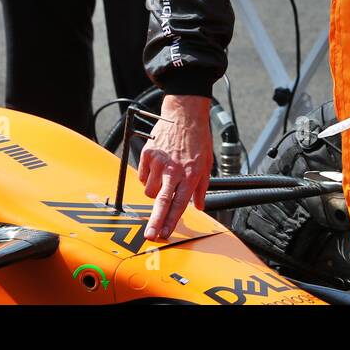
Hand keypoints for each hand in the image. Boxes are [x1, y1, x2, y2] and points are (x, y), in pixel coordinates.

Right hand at [138, 95, 212, 240]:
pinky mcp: (147, 154)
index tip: (165, 234)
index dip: (172, 221)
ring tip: (164, 181)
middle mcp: (174, 170)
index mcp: (190, 174)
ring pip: (149, 190)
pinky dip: (148, 179)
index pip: (180, 203)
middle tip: (150, 236)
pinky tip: (157, 171)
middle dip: (155, 221)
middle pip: (161, 202)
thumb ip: (202, 187)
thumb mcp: (206, 164)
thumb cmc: (197, 138)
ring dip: (155, 193)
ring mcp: (159, 162)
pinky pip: (143, 176)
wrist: (184, 113)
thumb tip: (200, 206)